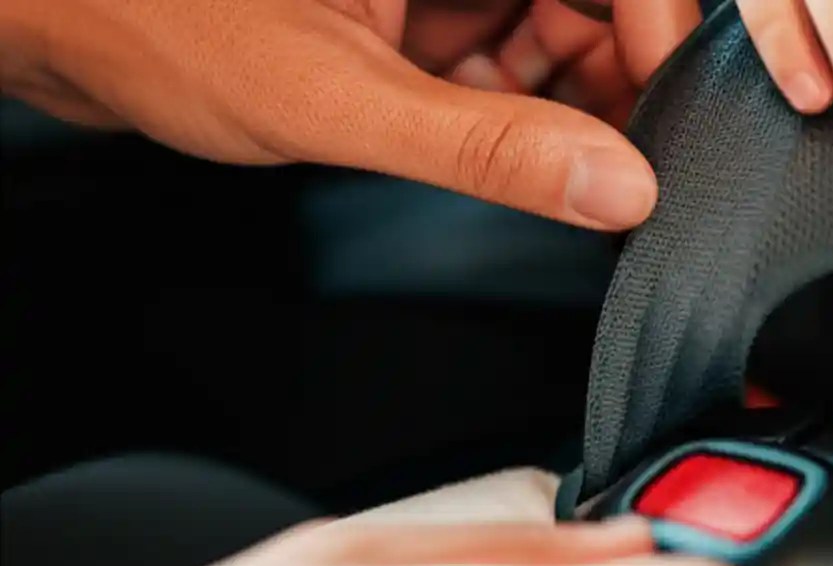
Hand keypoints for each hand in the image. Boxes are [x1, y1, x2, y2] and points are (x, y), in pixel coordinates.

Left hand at [0, 0, 695, 229]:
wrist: (62, 25)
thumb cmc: (158, 19)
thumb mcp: (337, 100)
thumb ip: (483, 149)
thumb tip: (611, 187)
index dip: (662, 30)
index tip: (676, 115)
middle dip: (617, 79)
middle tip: (626, 167)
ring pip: (554, 33)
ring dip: (567, 106)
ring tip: (566, 173)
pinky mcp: (415, 14)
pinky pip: (501, 61)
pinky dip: (514, 115)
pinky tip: (510, 158)